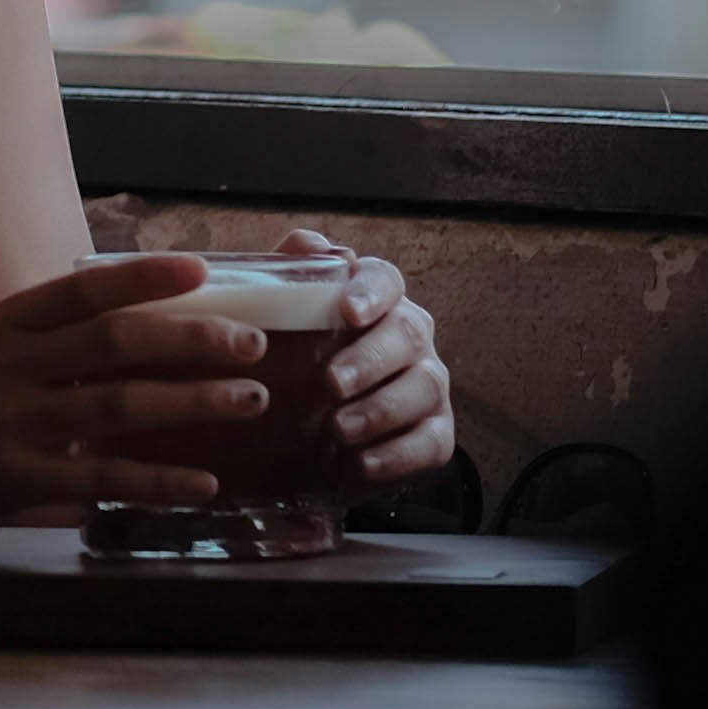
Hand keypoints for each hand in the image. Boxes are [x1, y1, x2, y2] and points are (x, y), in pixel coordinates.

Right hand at [0, 252, 273, 550]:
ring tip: (250, 402)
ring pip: (120, 404)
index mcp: (2, 323)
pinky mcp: (11, 480)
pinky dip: (159, 480)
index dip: (146, 275)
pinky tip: (204, 484)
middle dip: (194, 339)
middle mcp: (9, 364)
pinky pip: (102, 478)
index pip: (83, 286)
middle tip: (253, 343)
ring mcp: (10, 422)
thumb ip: (43, 340)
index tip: (204, 270)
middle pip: (117, 340)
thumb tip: (130, 325)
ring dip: (194, 402)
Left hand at [276, 229, 454, 497]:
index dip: (370, 291)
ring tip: (337, 430)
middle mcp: (409, 336)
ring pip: (424, 386)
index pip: (385, 279)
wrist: (295, 445)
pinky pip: (431, 442)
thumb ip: (287, 276)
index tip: (346, 310)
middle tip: (329, 383)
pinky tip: (358, 464)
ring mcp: (427, 385)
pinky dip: (396, 455)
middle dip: (370, 358)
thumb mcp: (273, 324)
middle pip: (408, 331)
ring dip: (380, 409)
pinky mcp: (434, 435)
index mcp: (373, 301)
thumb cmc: (289, 368)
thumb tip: (309, 244)